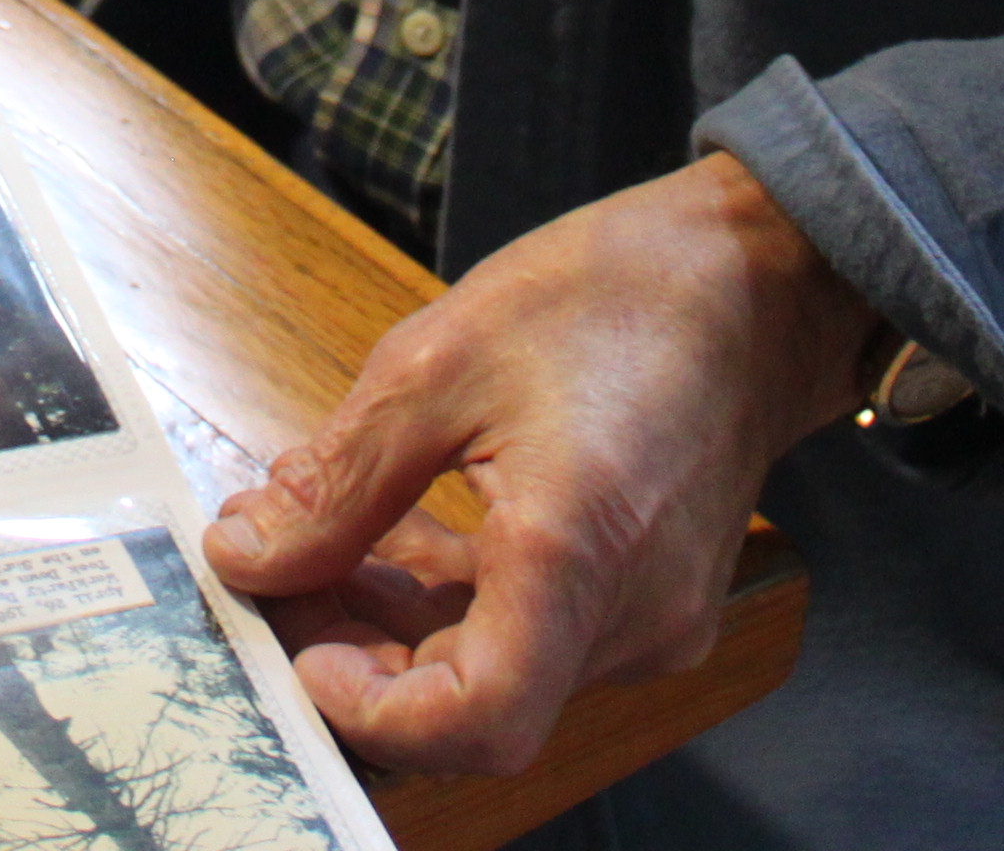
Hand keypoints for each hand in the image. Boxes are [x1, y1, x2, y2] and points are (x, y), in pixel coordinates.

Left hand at [205, 152, 878, 777]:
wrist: (754, 283)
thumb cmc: (617, 297)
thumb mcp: (439, 362)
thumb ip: (339, 482)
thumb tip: (249, 556)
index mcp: (581, 547)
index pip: (480, 719)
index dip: (373, 712)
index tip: (301, 652)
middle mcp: (635, 611)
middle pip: (475, 701)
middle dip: (358, 650)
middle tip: (276, 572)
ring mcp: (655, 618)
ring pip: (499, 670)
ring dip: (397, 624)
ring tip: (320, 540)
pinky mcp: (655, 604)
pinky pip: (538, 635)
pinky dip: (458, 603)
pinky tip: (400, 536)